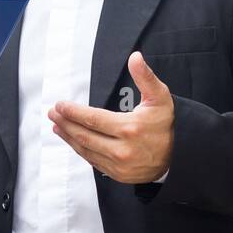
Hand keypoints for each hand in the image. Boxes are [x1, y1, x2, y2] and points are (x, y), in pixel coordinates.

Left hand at [47, 51, 173, 183]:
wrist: (180, 156)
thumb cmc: (166, 123)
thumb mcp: (160, 97)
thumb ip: (146, 77)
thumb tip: (135, 57)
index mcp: (130, 128)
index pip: (93, 119)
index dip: (73, 112)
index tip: (59, 105)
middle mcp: (122, 149)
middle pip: (84, 135)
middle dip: (65, 123)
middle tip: (53, 113)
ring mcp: (119, 165)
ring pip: (86, 150)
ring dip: (68, 137)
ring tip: (57, 126)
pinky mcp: (117, 175)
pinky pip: (93, 161)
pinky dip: (80, 150)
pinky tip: (72, 140)